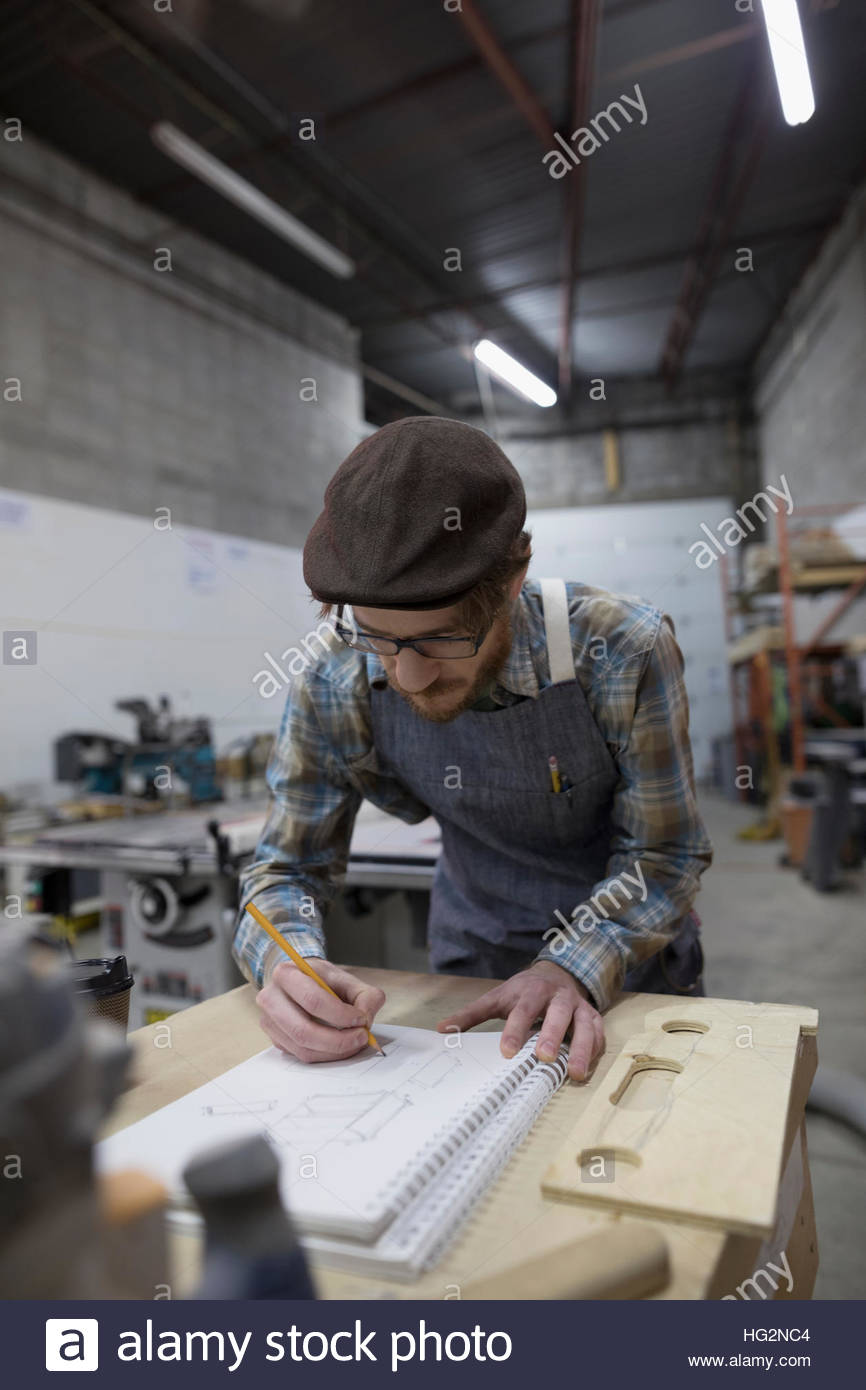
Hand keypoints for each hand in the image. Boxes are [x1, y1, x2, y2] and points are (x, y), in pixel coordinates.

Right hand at [255, 959, 384, 1063]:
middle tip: (361, 1037)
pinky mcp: (275, 1039)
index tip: (361, 1019)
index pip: (312, 1000)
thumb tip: (366, 1019)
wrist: (304, 983)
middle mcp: (270, 998)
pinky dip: (325, 1056)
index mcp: (286, 974)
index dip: (340, 1014)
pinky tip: (339, 1046)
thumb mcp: (348, 979)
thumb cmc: (324, 981)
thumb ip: (365, 996)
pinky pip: (301, 1055)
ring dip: (334, 1051)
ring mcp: (269, 1022)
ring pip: (302, 1048)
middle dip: (338, 1040)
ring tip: (354, 1042)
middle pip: (303, 1030)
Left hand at [436, 960, 603, 1080]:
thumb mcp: (497, 998)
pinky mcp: (594, 1017)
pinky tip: (588, 1068)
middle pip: (557, 1014)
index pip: (523, 1010)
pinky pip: (599, 1034)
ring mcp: (578, 1007)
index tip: (507, 1051)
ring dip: (582, 1048)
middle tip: (544, 1057)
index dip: (515, 1030)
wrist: (555, 974)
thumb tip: (442, 1030)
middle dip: (553, 1035)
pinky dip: (595, 1050)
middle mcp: (558, 996)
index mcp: (531, 990)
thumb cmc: (522, 992)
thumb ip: (471, 1015)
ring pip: (584, 1025)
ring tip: (576, 1073)